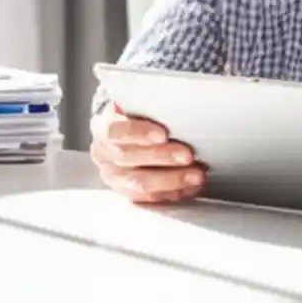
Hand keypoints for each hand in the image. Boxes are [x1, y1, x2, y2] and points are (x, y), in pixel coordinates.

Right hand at [89, 106, 204, 203]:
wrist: (126, 135)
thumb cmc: (139, 118)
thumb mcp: (141, 106)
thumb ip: (153, 107)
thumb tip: (182, 104)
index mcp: (105, 128)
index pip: (117, 131)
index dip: (140, 133)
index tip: (164, 134)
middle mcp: (104, 154)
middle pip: (129, 159)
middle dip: (161, 157)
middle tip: (188, 155)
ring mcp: (114, 176)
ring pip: (138, 184)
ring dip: (171, 180)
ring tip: (196, 176)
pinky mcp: (127, 193)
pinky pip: (148, 199)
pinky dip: (172, 193)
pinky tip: (190, 187)